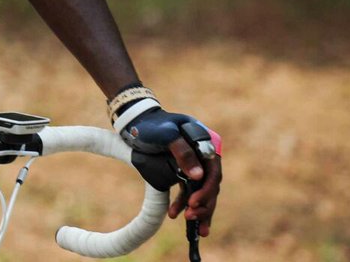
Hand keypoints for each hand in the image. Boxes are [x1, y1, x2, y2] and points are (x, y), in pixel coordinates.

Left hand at [116, 98, 222, 235]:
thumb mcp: (166, 134)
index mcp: (204, 143)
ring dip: (199, 210)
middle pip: (210, 184)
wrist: (135, 122)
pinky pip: (188, 190)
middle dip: (203, 204)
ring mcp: (193, 163)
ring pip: (201, 191)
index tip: (194, 203)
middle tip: (191, 217)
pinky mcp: (182, 171)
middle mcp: (203, 154)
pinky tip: (178, 215)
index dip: (207, 189)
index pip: (214, 170)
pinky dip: (186, 204)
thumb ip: (182, 152)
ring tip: (194, 227)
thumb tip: (198, 176)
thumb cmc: (151, 125)